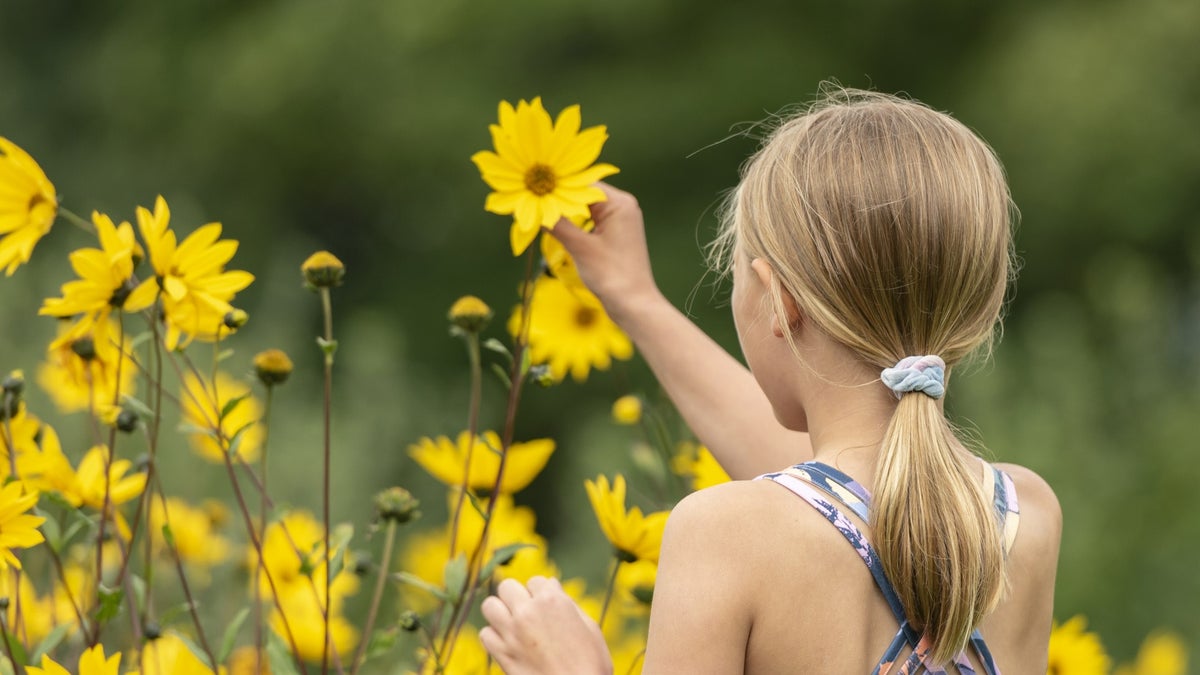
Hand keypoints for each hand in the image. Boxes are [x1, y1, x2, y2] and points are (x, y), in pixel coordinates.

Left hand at [480, 576, 612, 674]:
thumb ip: (567, 602)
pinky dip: (494, 637)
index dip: (542, 593)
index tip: (547, 607)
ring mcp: (511, 633)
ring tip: (512, 623)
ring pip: (489, 606)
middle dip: (516, 596)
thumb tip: (551, 585)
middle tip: (527, 612)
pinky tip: (508, 643)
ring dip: (500, 612)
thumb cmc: (591, 663)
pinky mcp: (501, 654)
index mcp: (552, 600)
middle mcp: (528, 612)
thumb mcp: (589, 626)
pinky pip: (485, 634)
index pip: (536, 580)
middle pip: (507, 586)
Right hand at [549, 183, 663, 325]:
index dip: (558, 188)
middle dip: (560, 201)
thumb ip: (557, 223)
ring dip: (565, 213)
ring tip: (541, 215)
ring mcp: (619, 221)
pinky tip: (556, 229)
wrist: (634, 305)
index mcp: (619, 203)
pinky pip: (589, 221)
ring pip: (585, 208)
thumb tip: (535, 207)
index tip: (535, 192)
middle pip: (584, 194)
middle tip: (533, 204)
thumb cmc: (612, 275)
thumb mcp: (580, 247)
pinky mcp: (614, 235)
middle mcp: (622, 207)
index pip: (583, 184)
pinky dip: (573, 224)